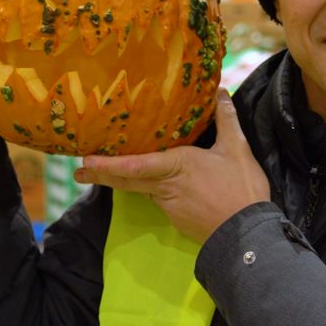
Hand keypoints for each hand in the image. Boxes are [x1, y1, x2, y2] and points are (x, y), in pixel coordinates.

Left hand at [76, 88, 269, 242]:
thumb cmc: (241, 188)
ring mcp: (169, 206)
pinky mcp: (177, 219)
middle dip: (101, 175)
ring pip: (142, 190)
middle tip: (78, 171)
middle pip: (126, 181)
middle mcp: (165, 187)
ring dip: (122, 182)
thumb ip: (225, 118)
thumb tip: (219, 91)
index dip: (109, 164)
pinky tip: (151, 186)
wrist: (247, 234)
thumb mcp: (236, 148)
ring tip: (104, 172)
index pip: (134, 165)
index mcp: (175, 166)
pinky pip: (159, 199)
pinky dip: (148, 190)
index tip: (86, 161)